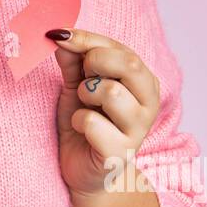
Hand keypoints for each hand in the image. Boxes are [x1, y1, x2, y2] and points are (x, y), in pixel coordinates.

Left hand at [46, 27, 160, 198]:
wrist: (85, 172)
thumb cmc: (86, 124)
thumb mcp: (76, 87)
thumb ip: (73, 62)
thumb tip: (60, 34)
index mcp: (142, 81)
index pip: (120, 49)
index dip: (87, 39)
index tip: (57, 35)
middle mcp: (148, 103)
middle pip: (128, 64)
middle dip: (94, 62)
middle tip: (81, 78)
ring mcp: (138, 130)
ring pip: (111, 91)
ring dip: (86, 94)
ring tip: (84, 106)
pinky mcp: (120, 153)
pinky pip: (93, 123)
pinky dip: (79, 121)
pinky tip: (83, 131)